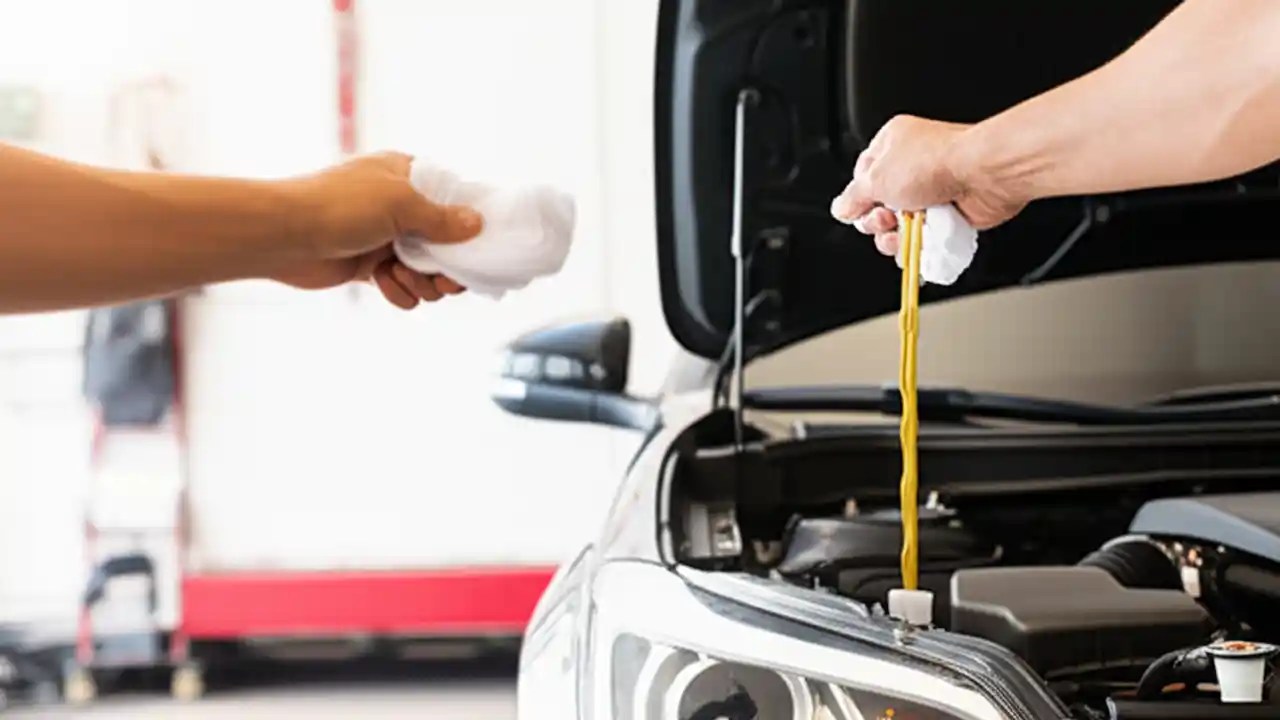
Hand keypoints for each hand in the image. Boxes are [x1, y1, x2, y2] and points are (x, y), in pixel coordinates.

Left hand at [274, 152, 482, 308]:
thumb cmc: (339, 207)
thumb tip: (477, 224)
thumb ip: (442, 218)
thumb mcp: (400, 204)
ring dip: (421, 281)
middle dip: (446, 266)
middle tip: (446, 282)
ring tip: (405, 279)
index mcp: (407, 176)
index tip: (478, 249)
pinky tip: (386, 284)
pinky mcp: (370, 265)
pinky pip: (401, 284)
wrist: (282, 235)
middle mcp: (399, 205)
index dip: (469, 226)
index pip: (453, 199)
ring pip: (425, 268)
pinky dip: (399, 290)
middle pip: (445, 242)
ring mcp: (384, 236)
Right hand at [829, 115, 1024, 255]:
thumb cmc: (935, 162)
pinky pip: (923, 239)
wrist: (983, 174)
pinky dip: (919, 245)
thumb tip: (841, 209)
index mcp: (892, 146)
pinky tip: (922, 240)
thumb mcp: (876, 179)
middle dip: (877, 221)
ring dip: (897, 237)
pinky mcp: (949, 215)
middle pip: (878, 207)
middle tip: (887, 219)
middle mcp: (912, 167)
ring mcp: (932, 192)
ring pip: (899, 227)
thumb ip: (853, 198)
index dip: (859, 198)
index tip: (860, 209)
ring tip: (907, 230)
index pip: (862, 178)